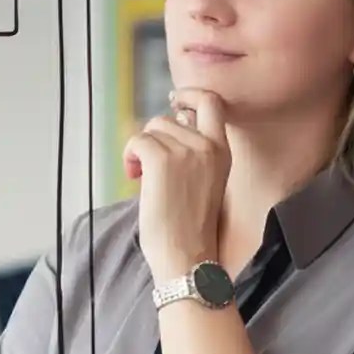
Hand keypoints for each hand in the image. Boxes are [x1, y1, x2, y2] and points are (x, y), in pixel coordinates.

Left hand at [122, 88, 230, 281]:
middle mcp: (208, 146)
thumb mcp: (204, 183)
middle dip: (153, 135)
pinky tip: (134, 176)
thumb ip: (192, 155)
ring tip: (142, 178)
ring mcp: (186, 151)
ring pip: (151, 129)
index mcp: (223, 152)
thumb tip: (167, 130)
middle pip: (169, 118)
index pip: (212, 104)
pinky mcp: (162, 159)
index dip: (190, 95)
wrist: (187, 258)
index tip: (175, 100)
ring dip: (140, 150)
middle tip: (145, 162)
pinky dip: (130, 156)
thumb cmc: (190, 229)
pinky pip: (137, 141)